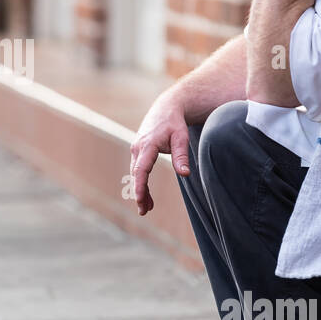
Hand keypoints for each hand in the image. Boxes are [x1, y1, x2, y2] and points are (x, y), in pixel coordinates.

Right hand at [129, 91, 191, 216]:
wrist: (166, 108)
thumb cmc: (174, 123)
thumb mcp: (181, 138)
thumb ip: (181, 156)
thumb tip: (184, 174)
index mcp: (147, 145)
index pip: (141, 169)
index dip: (139, 186)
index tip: (139, 200)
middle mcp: (137, 147)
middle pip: (136, 174)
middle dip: (139, 193)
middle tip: (144, 211)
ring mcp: (136, 149)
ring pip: (136, 174)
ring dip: (140, 190)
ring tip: (147, 208)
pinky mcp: (138, 151)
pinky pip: (138, 170)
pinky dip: (141, 183)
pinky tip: (147, 196)